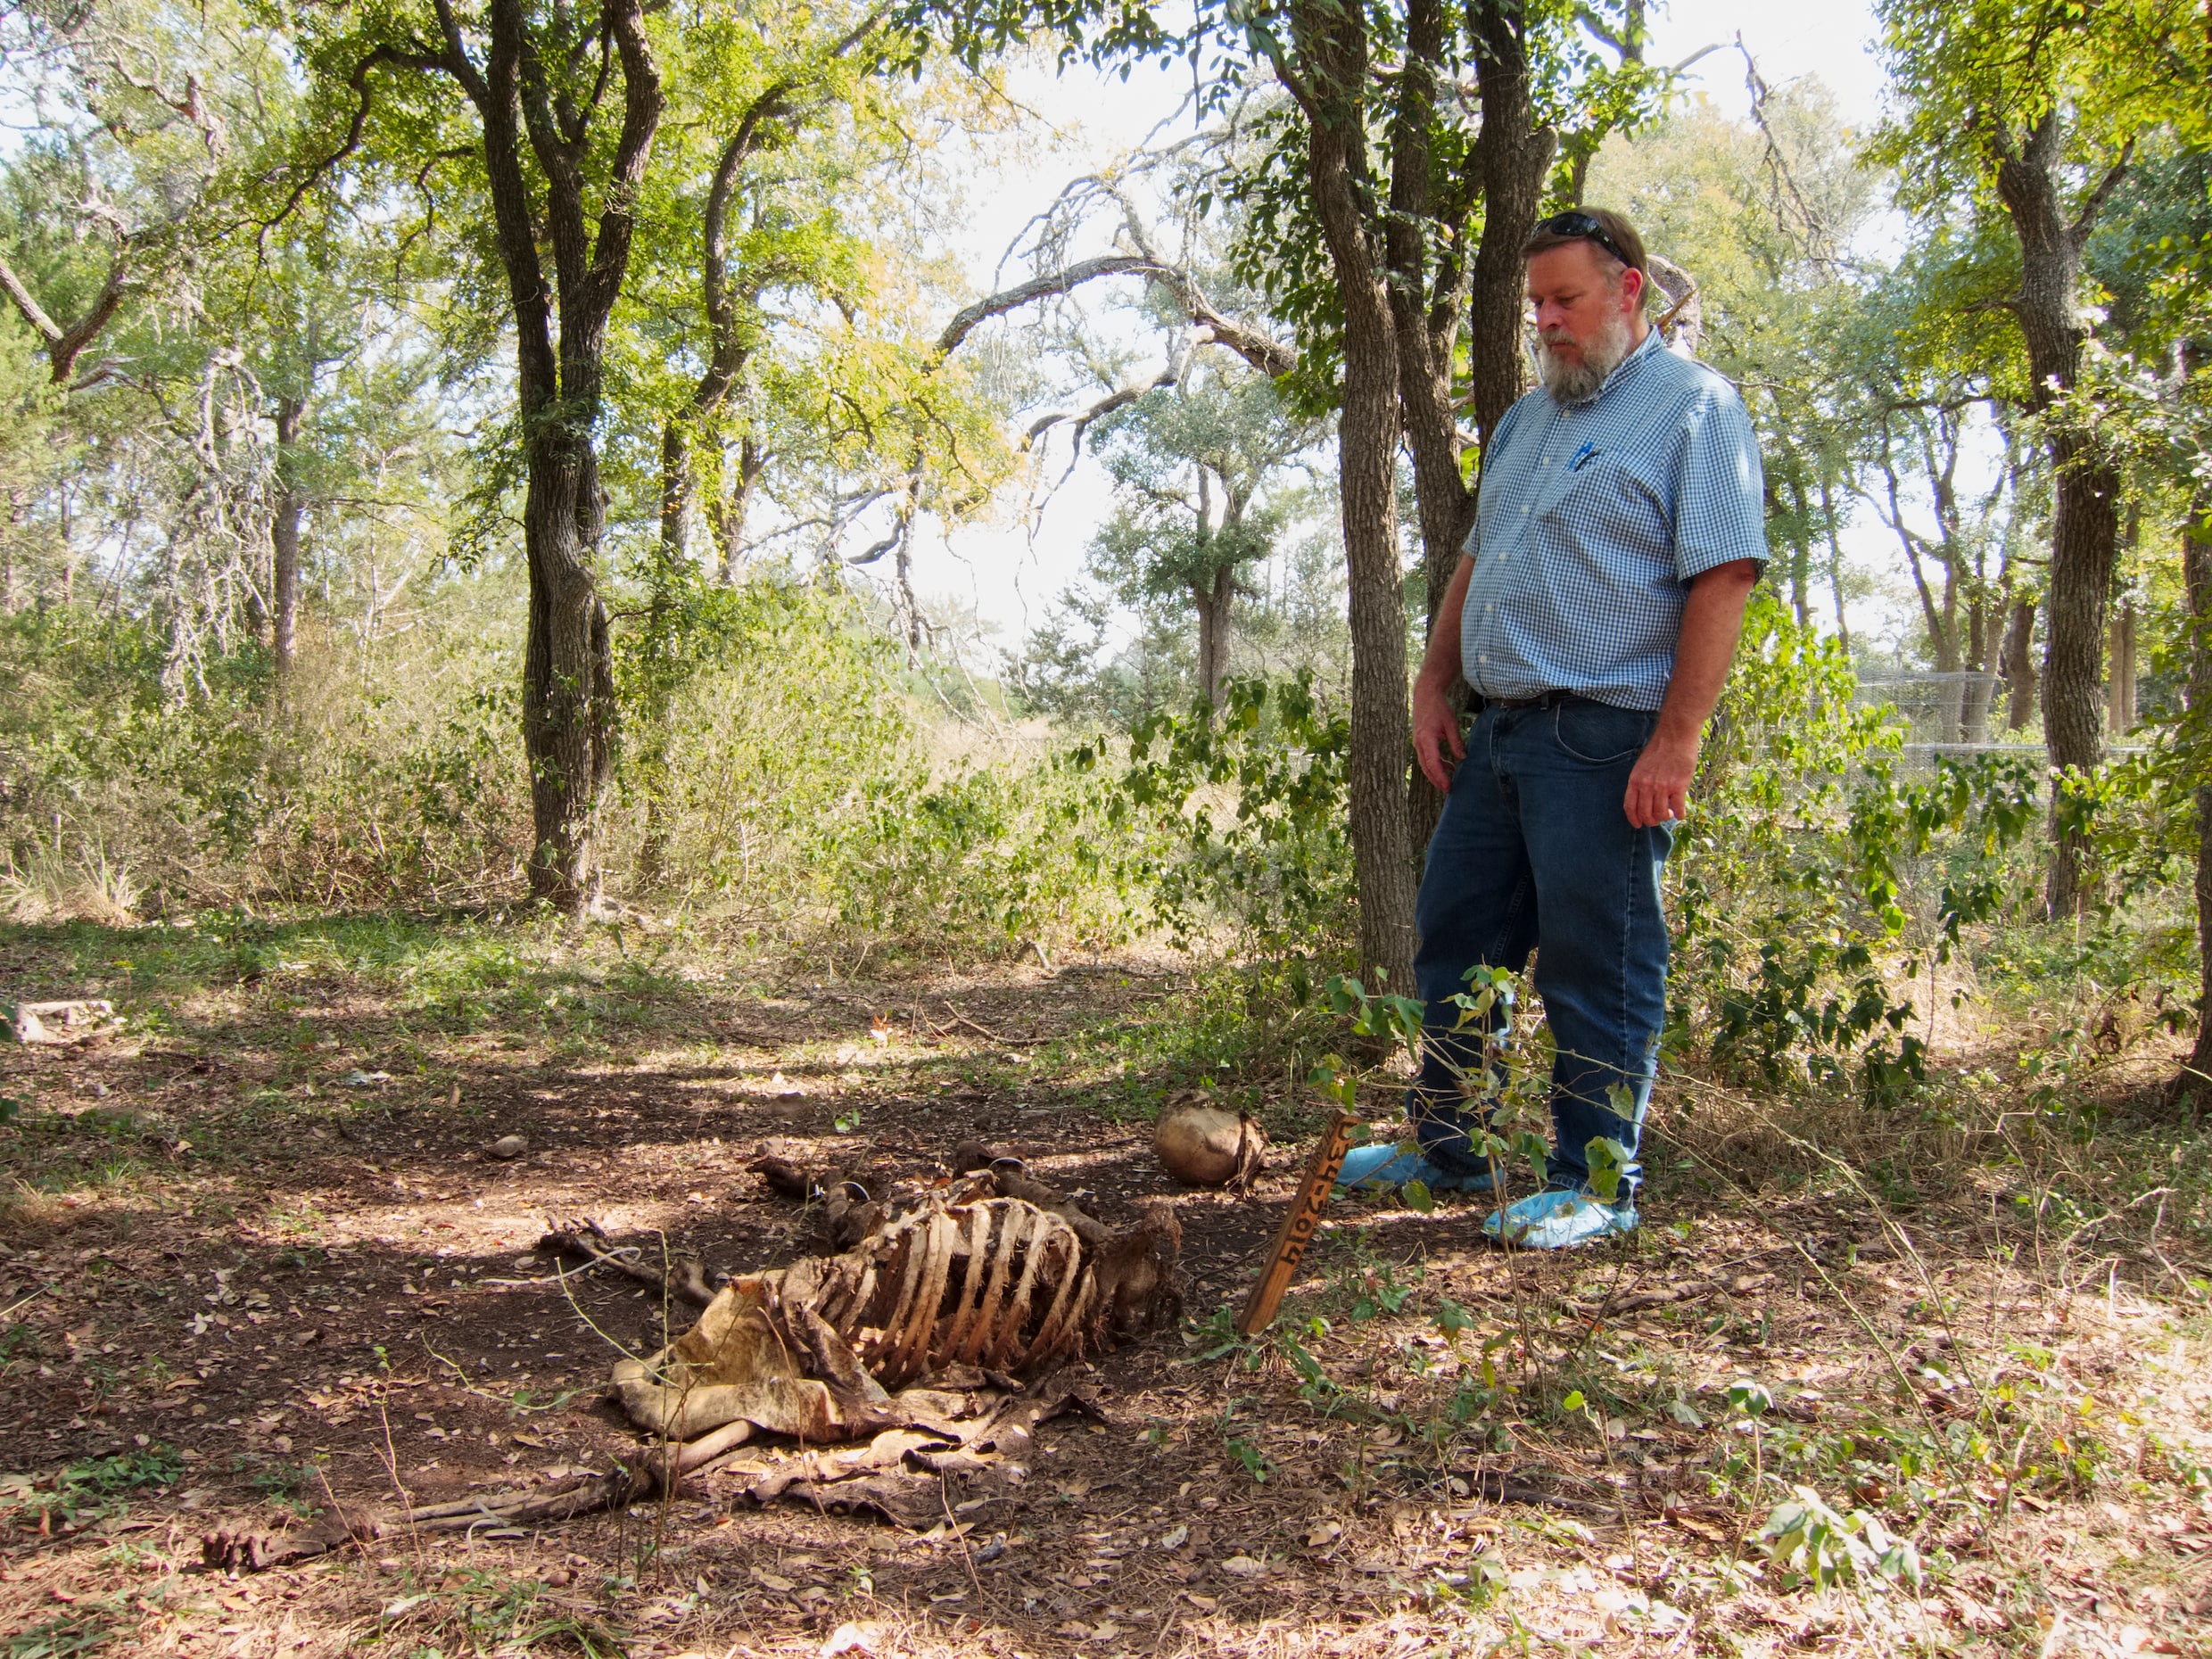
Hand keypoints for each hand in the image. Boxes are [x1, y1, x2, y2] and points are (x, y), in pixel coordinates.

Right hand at [1412, 677, 1465, 791]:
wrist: (1425, 695)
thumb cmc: (1438, 707)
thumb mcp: (1451, 724)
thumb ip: (1456, 742)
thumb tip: (1462, 758)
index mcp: (1426, 739)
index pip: (1433, 763)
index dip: (1440, 777)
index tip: (1448, 786)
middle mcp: (1419, 743)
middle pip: (1426, 767)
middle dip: (1436, 780)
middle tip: (1448, 790)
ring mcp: (1418, 742)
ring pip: (1425, 764)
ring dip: (1436, 773)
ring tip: (1448, 781)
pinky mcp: (1420, 741)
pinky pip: (1426, 756)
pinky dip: (1436, 764)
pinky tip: (1448, 766)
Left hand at [1624, 728, 1697, 827]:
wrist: (1675, 736)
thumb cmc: (1659, 749)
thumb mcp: (1642, 766)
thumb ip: (1641, 782)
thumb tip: (1645, 800)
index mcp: (1635, 780)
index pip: (1630, 807)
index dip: (1634, 819)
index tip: (1638, 825)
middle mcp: (1646, 786)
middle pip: (1645, 814)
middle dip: (1652, 821)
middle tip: (1659, 818)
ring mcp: (1662, 787)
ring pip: (1661, 814)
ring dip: (1666, 817)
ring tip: (1670, 813)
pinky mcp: (1678, 786)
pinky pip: (1678, 808)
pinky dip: (1680, 814)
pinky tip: (1681, 813)